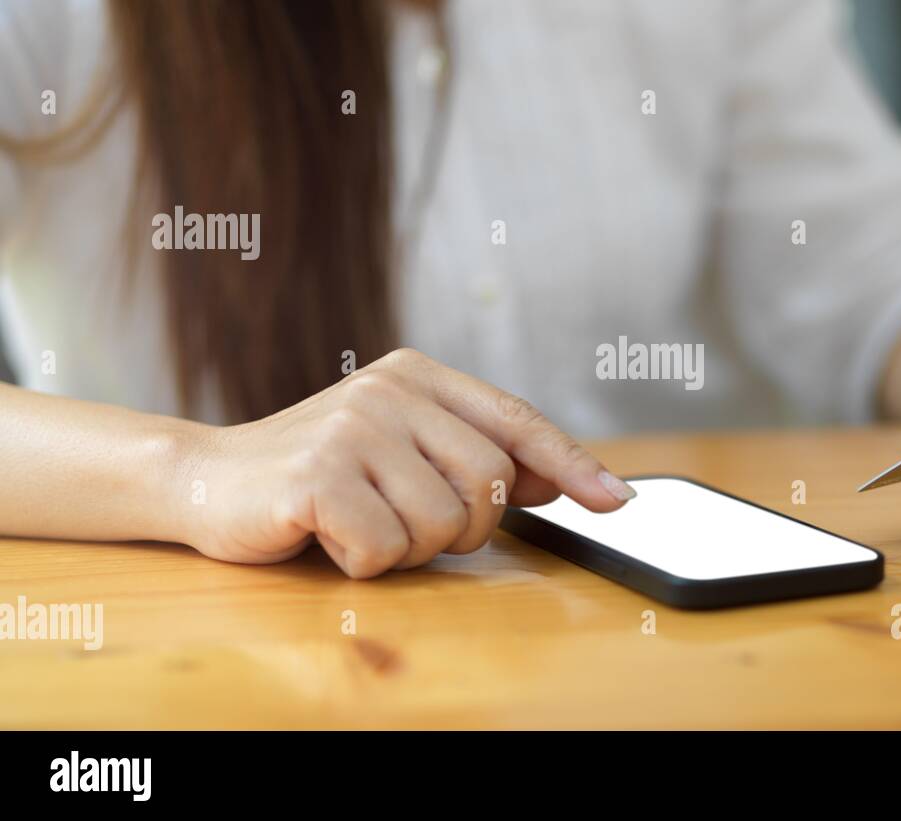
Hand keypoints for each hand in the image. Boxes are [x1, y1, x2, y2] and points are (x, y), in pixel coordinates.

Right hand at [174, 348, 634, 577]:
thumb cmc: (319, 474)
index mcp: (418, 376)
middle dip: (465, 528)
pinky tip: (328, 536)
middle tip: (408, 524)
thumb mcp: (402, 453)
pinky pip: (384, 551)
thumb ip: (475, 456)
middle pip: (491, 484)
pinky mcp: (317, 474)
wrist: (206, 479)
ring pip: (442, 525)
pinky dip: (364, 563)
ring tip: (361, 523)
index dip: (571, 464)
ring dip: (407, 549)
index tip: (615, 501)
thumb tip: (562, 479)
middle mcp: (390, 390)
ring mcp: (352, 428)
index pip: (516, 420)